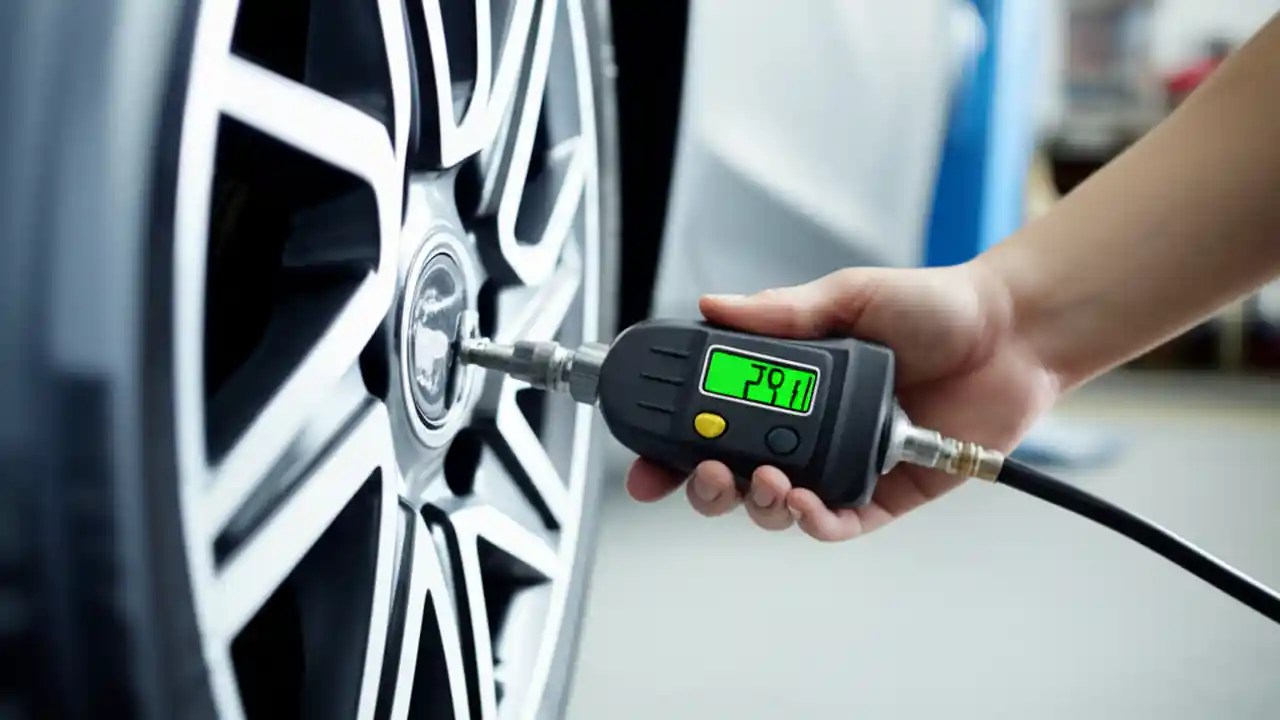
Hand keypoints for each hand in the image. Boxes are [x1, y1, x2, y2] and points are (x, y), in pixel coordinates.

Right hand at [625, 262, 1059, 540]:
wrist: (1011, 332)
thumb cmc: (936, 307)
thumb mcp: (848, 295)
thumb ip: (781, 312)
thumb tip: (715, 307)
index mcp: (790, 385)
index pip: (715, 419)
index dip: (673, 443)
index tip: (645, 456)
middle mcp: (807, 429)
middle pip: (733, 474)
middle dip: (704, 484)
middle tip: (704, 470)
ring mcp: (841, 462)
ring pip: (776, 505)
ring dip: (758, 501)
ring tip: (767, 480)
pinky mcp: (882, 493)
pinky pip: (838, 523)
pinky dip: (814, 521)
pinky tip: (804, 504)